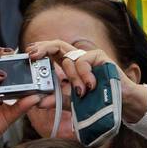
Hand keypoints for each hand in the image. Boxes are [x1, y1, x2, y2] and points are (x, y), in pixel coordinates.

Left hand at [23, 38, 146, 123]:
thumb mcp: (70, 101)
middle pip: (57, 44)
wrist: (119, 102)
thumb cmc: (94, 100)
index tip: (27, 52)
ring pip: (70, 60)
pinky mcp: (99, 56)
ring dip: (72, 77)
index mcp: (68, 65)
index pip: (51, 52)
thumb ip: (55, 99)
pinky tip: (90, 85)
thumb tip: (36, 101)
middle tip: (32, 55)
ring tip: (80, 91)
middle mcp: (77, 58)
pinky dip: (84, 75)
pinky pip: (84, 62)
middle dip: (43, 48)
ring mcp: (88, 56)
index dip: (40, 50)